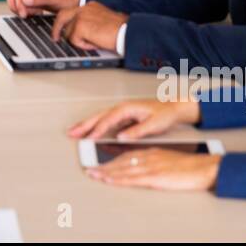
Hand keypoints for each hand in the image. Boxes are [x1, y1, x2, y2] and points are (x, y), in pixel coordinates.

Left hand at [52, 1, 125, 51]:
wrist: (127, 31)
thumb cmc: (120, 29)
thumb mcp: (102, 21)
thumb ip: (90, 22)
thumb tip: (79, 32)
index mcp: (90, 6)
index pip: (71, 11)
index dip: (64, 22)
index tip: (60, 29)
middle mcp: (84, 8)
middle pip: (62, 16)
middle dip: (56, 28)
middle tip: (55, 39)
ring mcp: (81, 16)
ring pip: (68, 32)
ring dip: (78, 41)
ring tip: (93, 42)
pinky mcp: (80, 26)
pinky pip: (74, 40)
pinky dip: (84, 45)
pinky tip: (95, 43)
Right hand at [67, 98, 198, 140]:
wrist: (174, 108)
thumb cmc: (165, 114)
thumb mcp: (153, 124)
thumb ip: (137, 131)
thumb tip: (121, 137)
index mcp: (127, 108)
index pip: (109, 119)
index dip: (98, 129)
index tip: (90, 138)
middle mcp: (122, 108)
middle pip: (98, 116)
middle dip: (84, 125)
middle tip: (71, 133)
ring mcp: (121, 112)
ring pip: (99, 118)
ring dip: (86, 125)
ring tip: (74, 132)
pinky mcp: (123, 118)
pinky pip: (105, 122)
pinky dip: (95, 127)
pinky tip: (89, 133)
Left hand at [85, 149, 220, 190]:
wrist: (204, 167)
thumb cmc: (189, 166)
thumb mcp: (167, 159)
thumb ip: (153, 161)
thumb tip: (143, 168)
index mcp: (151, 152)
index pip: (126, 155)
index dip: (111, 159)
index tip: (100, 162)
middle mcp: (148, 157)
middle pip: (120, 161)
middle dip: (104, 165)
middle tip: (90, 168)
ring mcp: (150, 166)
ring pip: (123, 169)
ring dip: (106, 172)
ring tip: (93, 174)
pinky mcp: (155, 176)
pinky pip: (132, 178)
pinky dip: (118, 179)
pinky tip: (109, 179)